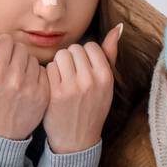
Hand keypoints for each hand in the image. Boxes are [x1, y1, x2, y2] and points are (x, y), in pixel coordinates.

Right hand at [0, 24, 50, 140]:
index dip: (2, 44)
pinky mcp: (44, 94)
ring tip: (16, 75)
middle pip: (21, 48)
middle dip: (13, 52)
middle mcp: (15, 79)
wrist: (0, 134)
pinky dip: (35, 74)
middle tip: (8, 64)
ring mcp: (32, 87)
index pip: (7, 41)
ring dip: (25, 63)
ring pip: (33, 59)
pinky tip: (27, 83)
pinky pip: (43, 72)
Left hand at [42, 24, 121, 153]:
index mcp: (106, 76)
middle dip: (72, 58)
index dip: (85, 55)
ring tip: (64, 78)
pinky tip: (55, 85)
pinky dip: (50, 74)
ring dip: (60, 64)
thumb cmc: (93, 107)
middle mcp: (90, 80)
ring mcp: (72, 86)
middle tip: (73, 74)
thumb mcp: (107, 84)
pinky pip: (49, 68)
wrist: (77, 139)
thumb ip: (110, 55)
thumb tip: (117, 28)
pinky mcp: (55, 93)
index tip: (85, 68)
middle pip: (75, 49)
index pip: (91, 46)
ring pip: (61, 56)